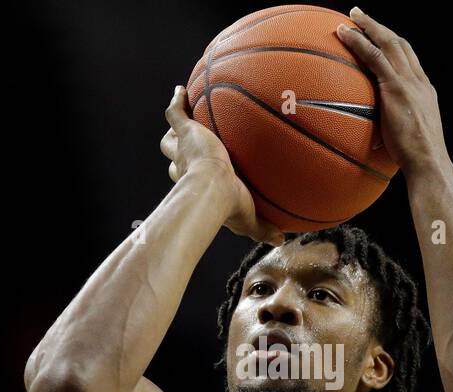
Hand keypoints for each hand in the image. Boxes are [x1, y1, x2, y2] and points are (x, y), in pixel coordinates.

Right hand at [160, 86, 285, 245]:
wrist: (213, 189)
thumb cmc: (228, 206)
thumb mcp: (248, 219)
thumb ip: (263, 229)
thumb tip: (281, 241)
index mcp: (195, 183)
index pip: (188, 176)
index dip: (190, 172)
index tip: (195, 170)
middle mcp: (184, 166)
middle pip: (174, 156)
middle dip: (178, 150)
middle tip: (185, 143)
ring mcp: (183, 148)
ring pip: (171, 137)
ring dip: (175, 128)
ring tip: (183, 114)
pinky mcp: (185, 131)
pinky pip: (175, 112)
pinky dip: (176, 101)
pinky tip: (180, 90)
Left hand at [335, 7, 450, 176]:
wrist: (429, 162)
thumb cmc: (417, 161)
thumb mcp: (408, 139)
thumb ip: (395, 131)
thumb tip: (377, 140)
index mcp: (425, 91)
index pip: (409, 61)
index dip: (395, 46)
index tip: (381, 39)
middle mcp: (419, 81)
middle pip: (401, 45)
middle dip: (380, 28)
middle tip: (361, 17)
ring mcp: (409, 82)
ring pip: (388, 43)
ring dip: (369, 26)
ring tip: (351, 18)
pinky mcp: (397, 87)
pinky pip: (374, 56)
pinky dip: (359, 41)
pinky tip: (343, 34)